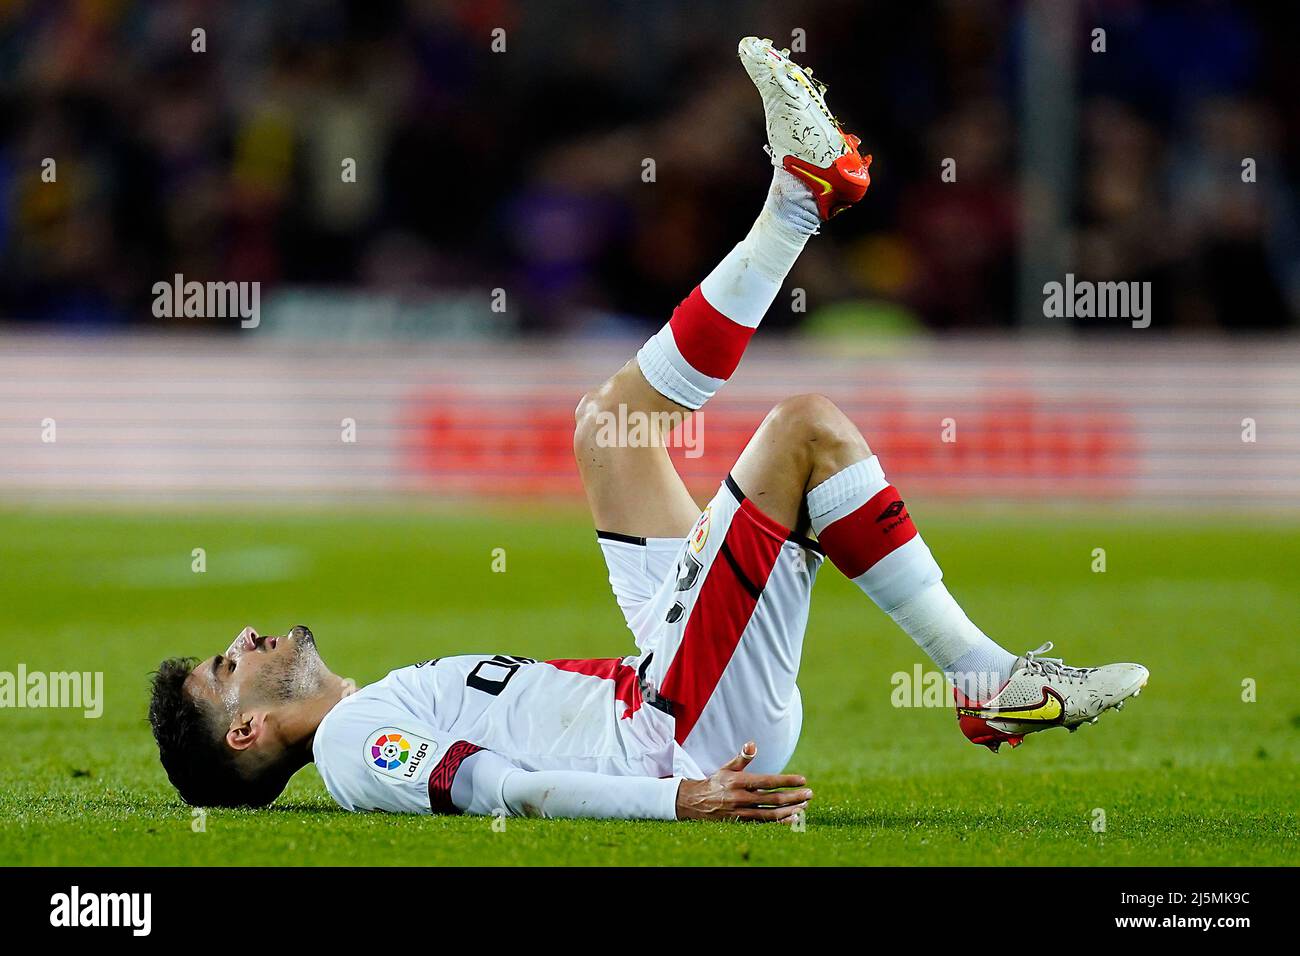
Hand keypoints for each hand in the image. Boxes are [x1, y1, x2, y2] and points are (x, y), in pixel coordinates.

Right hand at [674, 741, 811, 822]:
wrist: (696, 803)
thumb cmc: (716, 782)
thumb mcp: (727, 767)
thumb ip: (742, 757)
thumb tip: (752, 744)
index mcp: (738, 782)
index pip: (767, 781)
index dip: (786, 781)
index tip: (802, 780)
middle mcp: (740, 798)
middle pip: (772, 799)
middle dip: (793, 796)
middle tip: (810, 794)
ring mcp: (741, 812)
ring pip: (770, 814)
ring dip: (790, 810)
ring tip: (804, 806)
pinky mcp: (742, 822)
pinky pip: (764, 823)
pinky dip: (780, 822)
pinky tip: (792, 819)